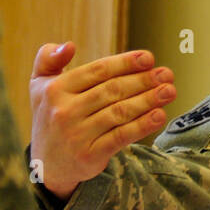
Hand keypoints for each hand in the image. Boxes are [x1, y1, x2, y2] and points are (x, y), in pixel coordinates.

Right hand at [29, 42, 176, 200]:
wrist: (48, 163)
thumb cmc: (51, 115)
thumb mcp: (39, 85)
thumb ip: (48, 58)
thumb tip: (68, 45)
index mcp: (55, 89)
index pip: (97, 71)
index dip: (126, 63)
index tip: (149, 58)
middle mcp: (64, 111)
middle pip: (112, 90)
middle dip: (143, 81)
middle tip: (167, 74)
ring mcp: (77, 134)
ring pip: (119, 112)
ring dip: (148, 100)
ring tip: (169, 91)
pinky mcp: (89, 155)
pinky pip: (121, 136)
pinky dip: (143, 125)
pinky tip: (160, 115)